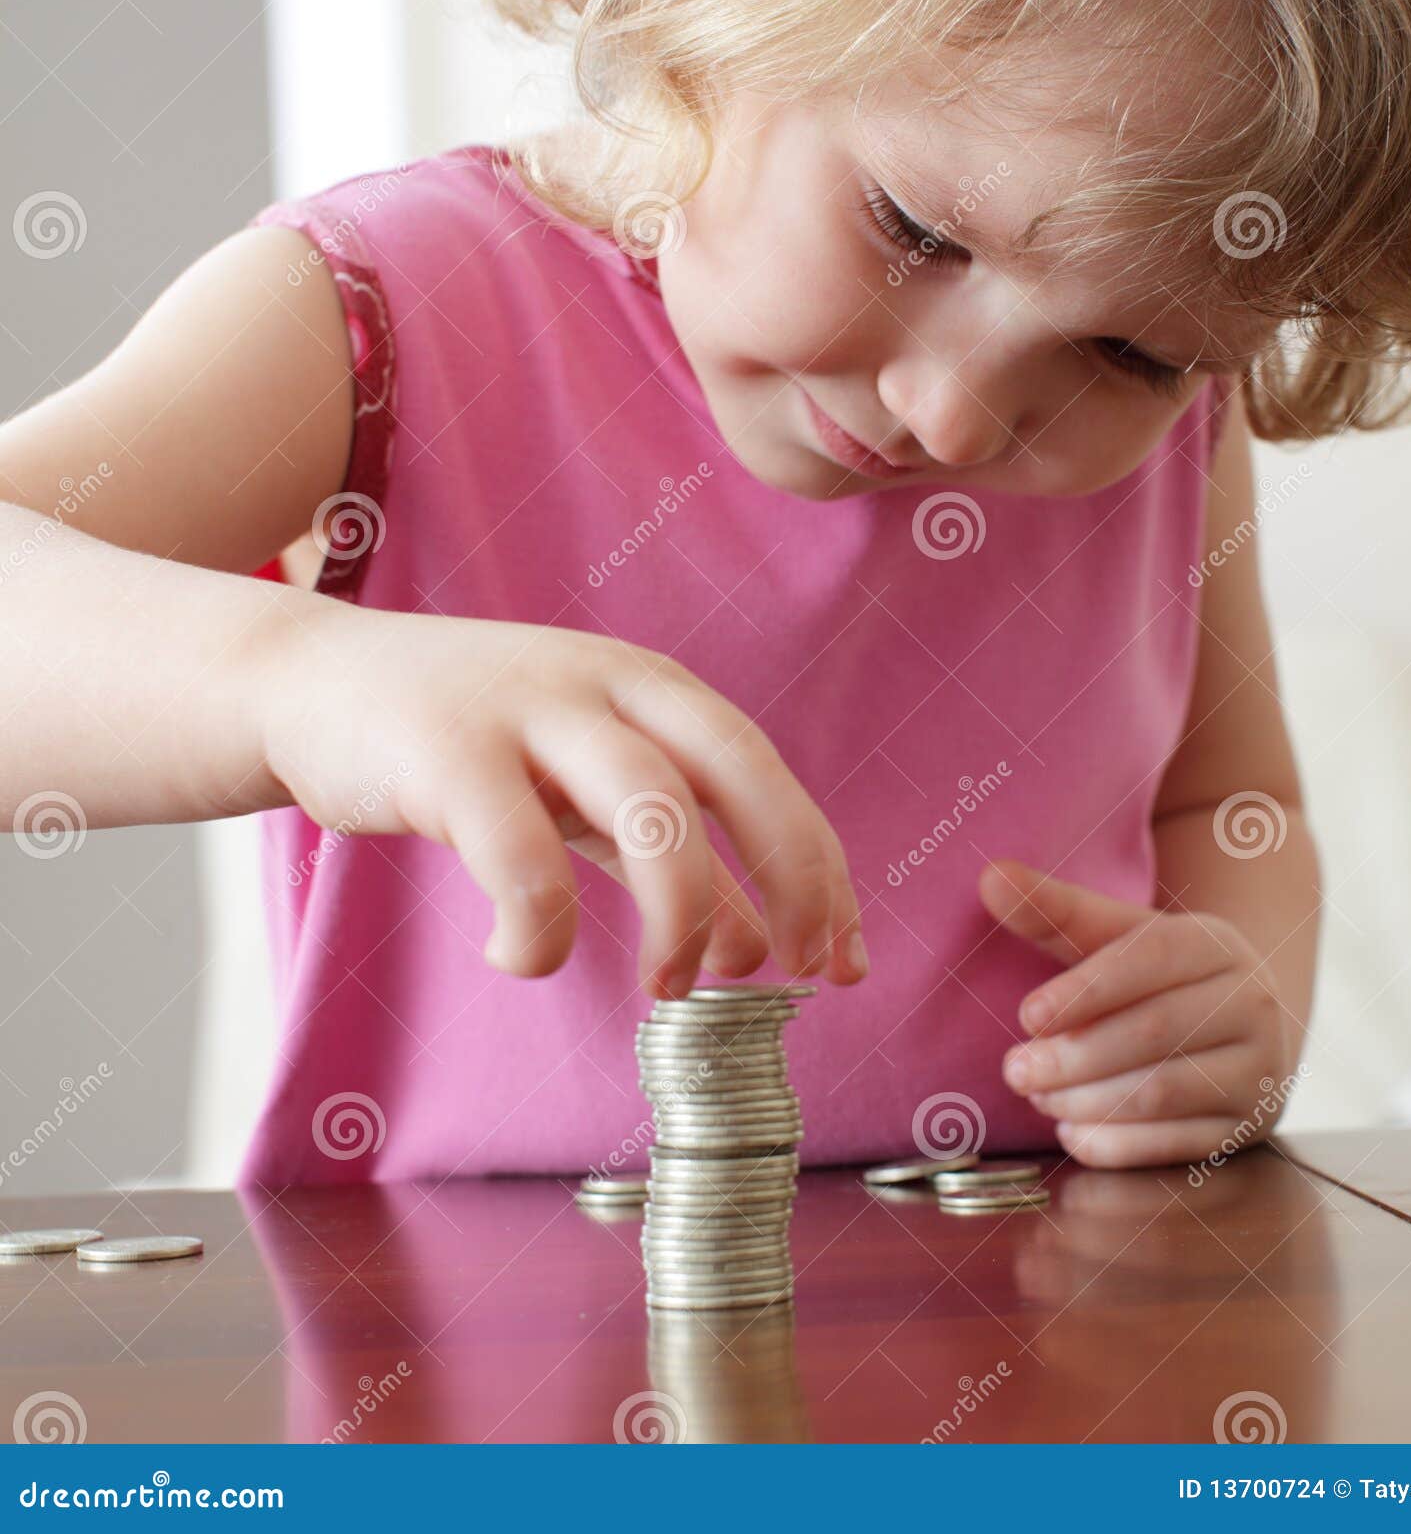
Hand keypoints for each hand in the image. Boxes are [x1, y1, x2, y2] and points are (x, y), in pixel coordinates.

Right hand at [254, 596, 867, 996]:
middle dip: (786, 877)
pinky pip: (523, 860)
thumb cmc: (467, 747)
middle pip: (734, 772)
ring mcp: (527, 709)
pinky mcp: (446, 751)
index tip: (842, 960)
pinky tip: (523, 957)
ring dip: (682, 913)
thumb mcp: (584, 789)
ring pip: (651, 809)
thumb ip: (670, 855)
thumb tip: (758, 948)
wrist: (309, 683)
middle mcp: (605, 684)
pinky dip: (542, 931)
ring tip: (671, 986)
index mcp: (650, 687)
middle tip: (792, 974)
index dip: (815, 868)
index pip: (763, 773)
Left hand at [978, 859, 1296, 1168]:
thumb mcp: (1114, 935)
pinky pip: (1174, 1146)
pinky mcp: (1247, 1128)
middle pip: (1154, 1031)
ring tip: (1039, 1097)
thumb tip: (991, 877)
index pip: (1151, 958)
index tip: (1026, 1015)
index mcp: (1215, 944)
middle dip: (1075, 1056)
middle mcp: (1250, 1003)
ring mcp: (1257, 1070)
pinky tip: (1071, 1131)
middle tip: (1015, 1070)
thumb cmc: (1157, 976)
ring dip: (1087, 1101)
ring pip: (1163, 1092)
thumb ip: (1053, 909)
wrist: (1240, 1026)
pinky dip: (1114, 1144)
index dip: (1085, 989)